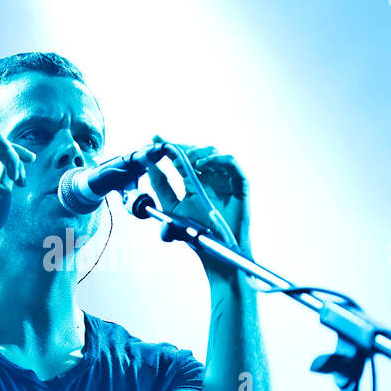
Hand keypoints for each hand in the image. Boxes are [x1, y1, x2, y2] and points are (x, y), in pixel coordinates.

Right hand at [0, 130, 35, 254]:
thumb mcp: (0, 192)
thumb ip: (5, 174)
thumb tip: (14, 163)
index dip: (11, 156)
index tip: (23, 175)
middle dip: (15, 153)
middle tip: (30, 164)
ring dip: (13, 155)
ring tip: (19, 179)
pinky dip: (8, 150)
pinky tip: (15, 171)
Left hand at [144, 135, 250, 280]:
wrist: (216, 252)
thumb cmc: (198, 233)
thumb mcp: (172, 208)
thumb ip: (161, 188)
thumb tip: (150, 167)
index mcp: (196, 182)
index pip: (182, 159)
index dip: (169, 147)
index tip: (155, 139)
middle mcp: (211, 178)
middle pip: (198, 151)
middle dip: (182, 147)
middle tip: (169, 147)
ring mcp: (226, 180)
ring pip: (215, 153)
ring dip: (199, 152)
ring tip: (186, 159)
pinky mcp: (240, 185)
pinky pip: (232, 163)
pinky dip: (217, 159)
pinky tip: (202, 164)